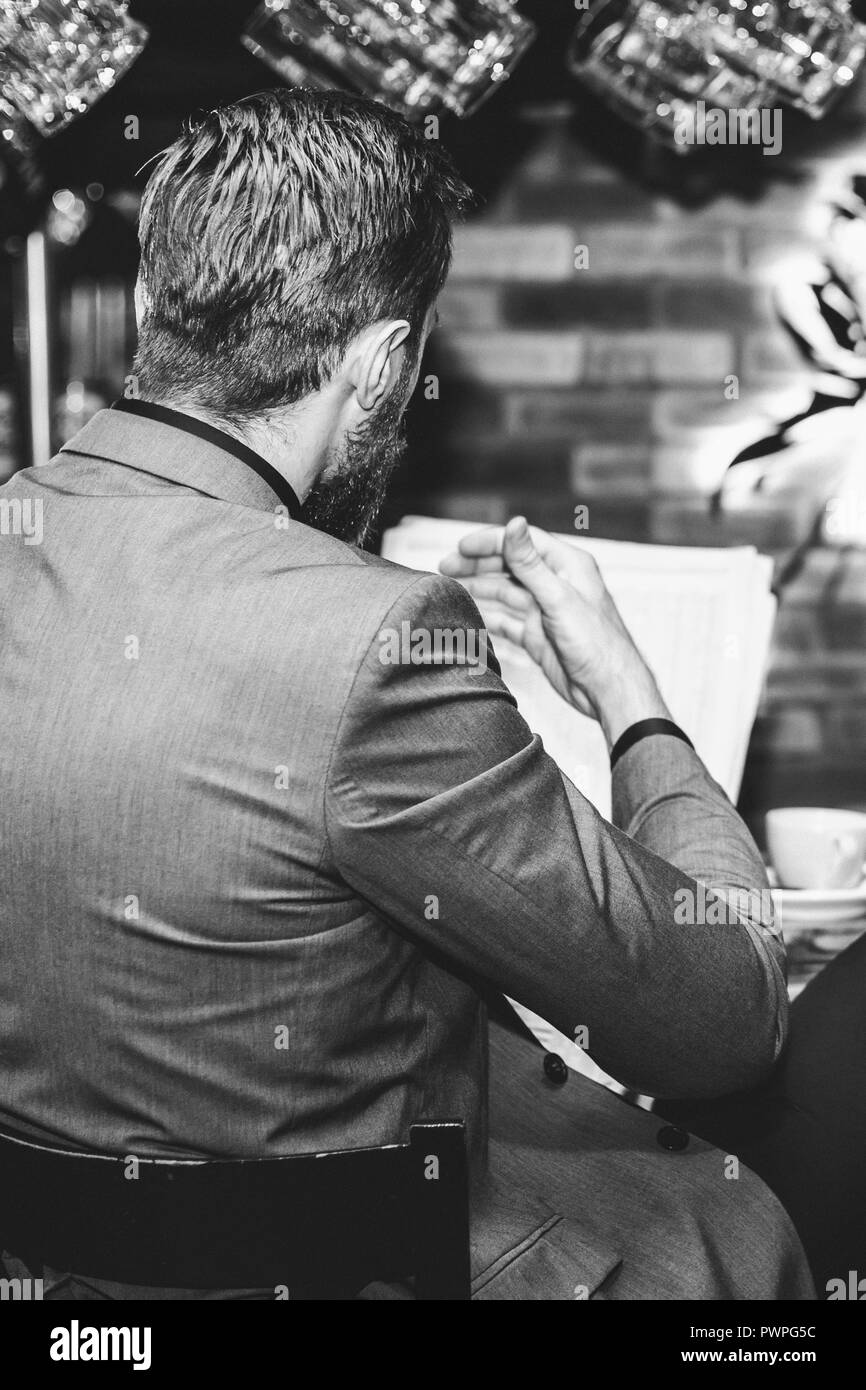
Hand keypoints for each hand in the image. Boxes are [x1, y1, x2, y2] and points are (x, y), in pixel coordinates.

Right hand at [439, 516, 669, 747]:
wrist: (608, 690)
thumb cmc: (596, 643)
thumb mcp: (557, 597)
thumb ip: (530, 562)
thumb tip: (514, 523)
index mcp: (567, 566)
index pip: (522, 543)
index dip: (490, 542)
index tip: (460, 547)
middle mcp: (555, 585)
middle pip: (510, 566)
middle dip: (478, 565)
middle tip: (446, 567)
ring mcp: (545, 611)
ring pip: (505, 593)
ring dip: (479, 589)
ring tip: (450, 589)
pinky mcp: (538, 635)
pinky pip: (507, 621)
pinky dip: (487, 617)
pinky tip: (468, 615)